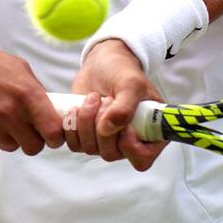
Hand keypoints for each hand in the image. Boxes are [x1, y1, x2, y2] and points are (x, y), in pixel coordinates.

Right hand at [0, 31, 64, 154]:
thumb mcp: (15, 66)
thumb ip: (35, 90)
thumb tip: (48, 110)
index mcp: (26, 95)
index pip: (54, 132)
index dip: (56, 135)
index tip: (51, 133)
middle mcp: (10, 115)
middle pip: (34, 147)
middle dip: (32, 139)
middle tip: (25, 127)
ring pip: (11, 146)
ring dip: (9, 136)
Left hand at [64, 39, 166, 171]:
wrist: (102, 63)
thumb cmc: (123, 71)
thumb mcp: (131, 83)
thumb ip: (124, 108)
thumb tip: (107, 130)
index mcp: (150, 133)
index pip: (142, 159)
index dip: (129, 146)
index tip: (123, 124)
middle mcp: (129, 142)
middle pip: (111, 153)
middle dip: (102, 125)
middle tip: (106, 99)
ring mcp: (107, 141)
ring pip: (91, 149)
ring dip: (87, 121)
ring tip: (93, 97)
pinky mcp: (87, 136)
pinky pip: (75, 144)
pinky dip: (72, 126)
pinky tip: (77, 106)